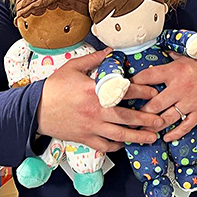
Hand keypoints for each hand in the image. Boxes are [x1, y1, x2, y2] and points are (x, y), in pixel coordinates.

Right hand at [37, 50, 161, 151]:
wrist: (35, 110)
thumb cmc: (53, 88)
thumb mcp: (73, 67)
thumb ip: (94, 59)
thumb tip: (111, 51)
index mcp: (94, 91)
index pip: (124, 92)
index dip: (142, 92)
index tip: (153, 92)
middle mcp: (95, 111)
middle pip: (127, 117)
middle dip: (146, 120)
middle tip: (160, 120)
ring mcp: (91, 127)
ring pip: (120, 135)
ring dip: (138, 136)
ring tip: (152, 137)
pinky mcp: (85, 138)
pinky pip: (105, 145)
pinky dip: (117, 146)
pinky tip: (125, 143)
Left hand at [132, 53, 196, 141]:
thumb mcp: (187, 58)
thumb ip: (170, 57)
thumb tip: (155, 51)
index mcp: (176, 71)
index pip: (148, 77)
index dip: (134, 83)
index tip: (124, 89)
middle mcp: (181, 88)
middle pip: (154, 104)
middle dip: (140, 112)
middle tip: (129, 116)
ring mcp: (190, 103)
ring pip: (167, 118)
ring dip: (153, 125)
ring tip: (143, 128)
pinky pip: (184, 127)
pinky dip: (173, 134)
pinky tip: (165, 137)